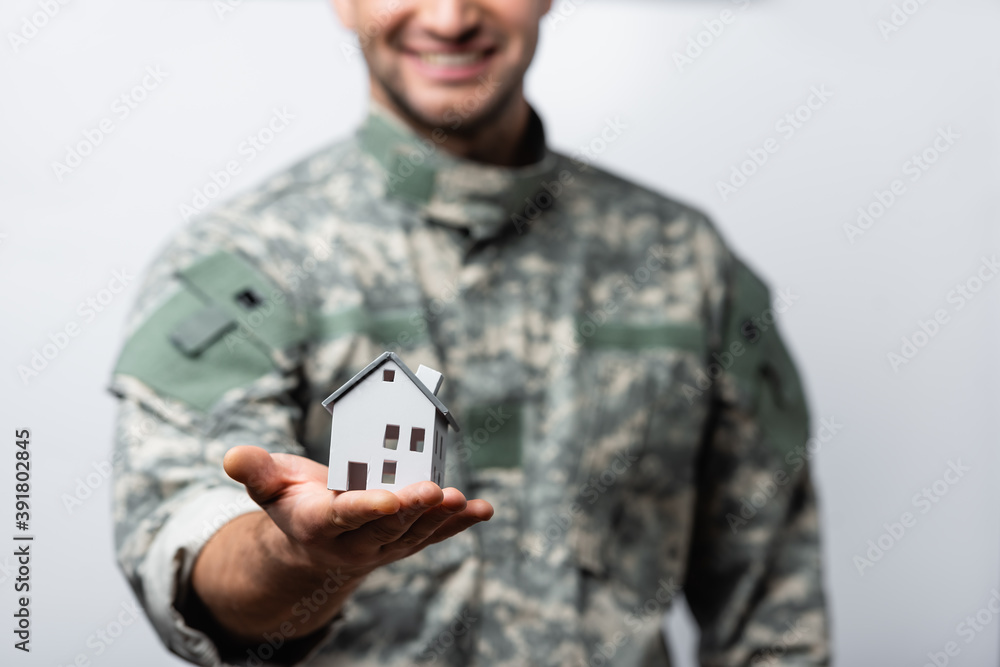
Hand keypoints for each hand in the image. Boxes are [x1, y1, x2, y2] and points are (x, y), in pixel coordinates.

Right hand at [223, 445, 493, 577]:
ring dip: (439, 517)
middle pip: (387, 525)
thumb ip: (255, 471)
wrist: (313, 544)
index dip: (368, 507)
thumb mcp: (269, 486)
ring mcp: (382, 546)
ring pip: (414, 533)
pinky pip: (434, 535)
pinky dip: (458, 524)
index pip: (345, 516)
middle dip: (412, 508)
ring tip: (461, 499)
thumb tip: (233, 456)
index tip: (390, 497)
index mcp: (318, 524)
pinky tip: (481, 510)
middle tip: (435, 489)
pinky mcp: (404, 543)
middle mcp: (353, 542)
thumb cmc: (293, 504)